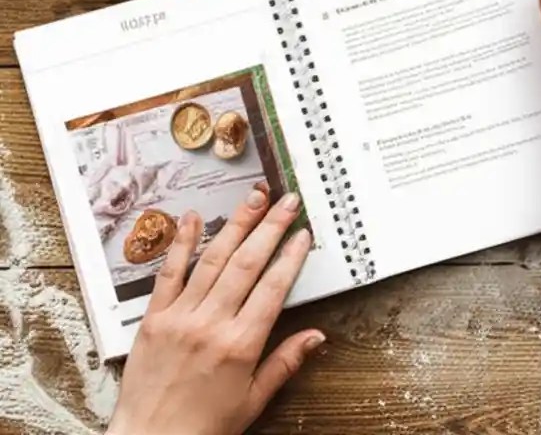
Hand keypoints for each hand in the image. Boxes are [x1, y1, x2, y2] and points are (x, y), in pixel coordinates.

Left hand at [108, 191, 322, 434]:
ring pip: (213, 261)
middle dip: (270, 228)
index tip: (303, 234)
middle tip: (286, 202)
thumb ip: (285, 362)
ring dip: (235, 225)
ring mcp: (180, 318)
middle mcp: (210, 324)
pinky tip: (193, 219)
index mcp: (241, 345)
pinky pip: (169, 274)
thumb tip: (316, 337)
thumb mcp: (254, 399)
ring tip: (253, 199)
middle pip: (247, 264)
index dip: (291, 256)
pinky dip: (181, 244)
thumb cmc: (203, 427)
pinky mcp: (154, 320)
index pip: (273, 287)